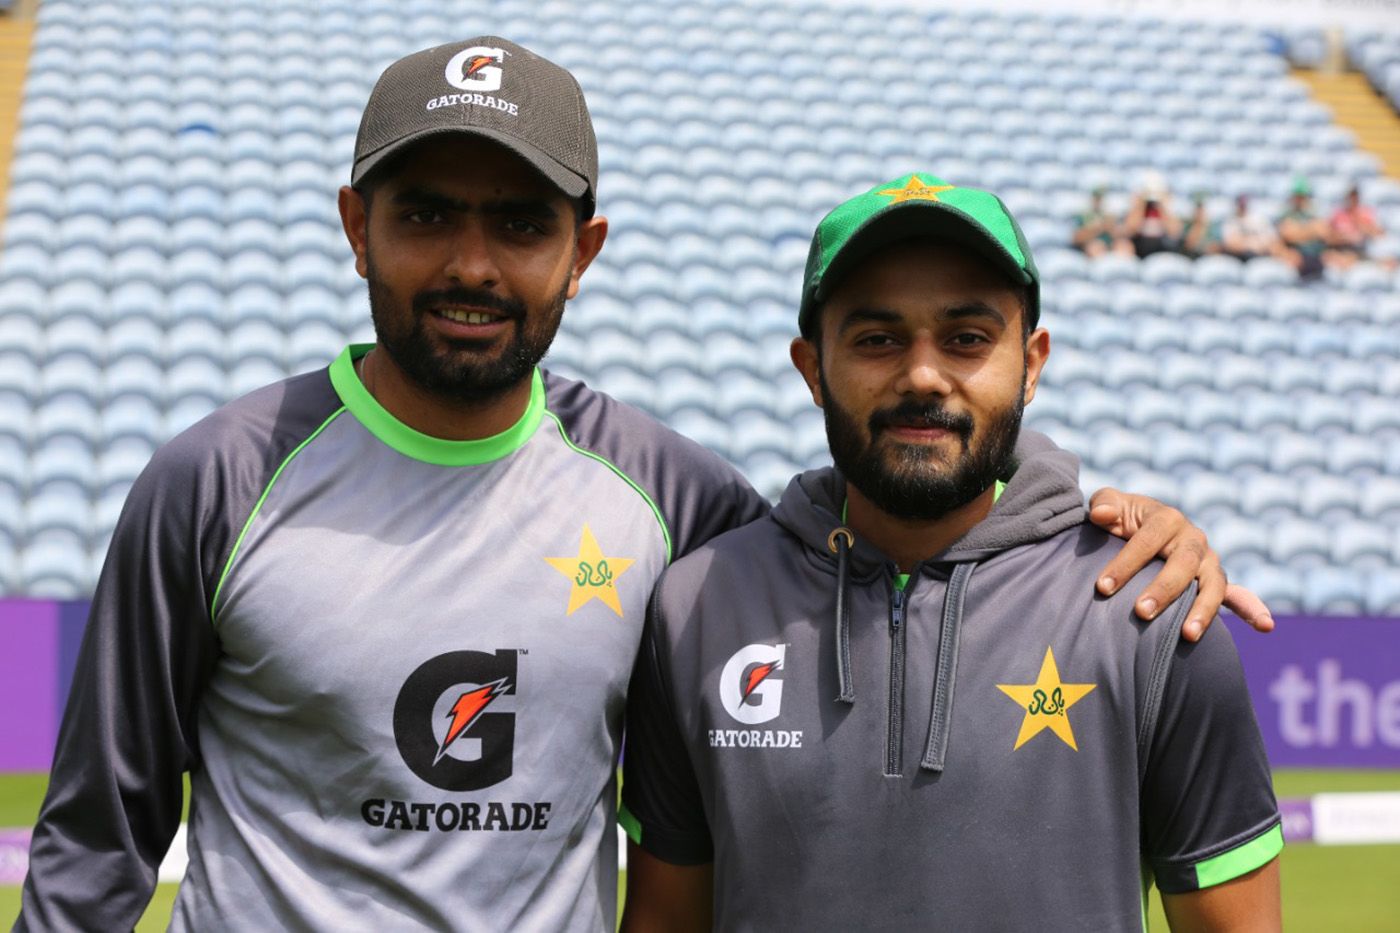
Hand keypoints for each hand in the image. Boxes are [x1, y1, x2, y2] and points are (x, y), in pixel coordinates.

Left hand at [1088, 489, 1275, 641]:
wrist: (1134, 530)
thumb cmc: (1118, 520)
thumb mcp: (1108, 506)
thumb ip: (1104, 504)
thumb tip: (1102, 514)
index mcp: (1167, 518)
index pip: (1148, 541)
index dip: (1125, 563)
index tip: (1102, 587)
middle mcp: (1193, 539)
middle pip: (1183, 564)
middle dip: (1163, 589)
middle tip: (1140, 612)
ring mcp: (1207, 561)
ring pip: (1212, 584)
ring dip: (1203, 609)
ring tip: (1187, 634)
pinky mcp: (1213, 581)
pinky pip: (1237, 595)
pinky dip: (1252, 609)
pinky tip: (1266, 626)